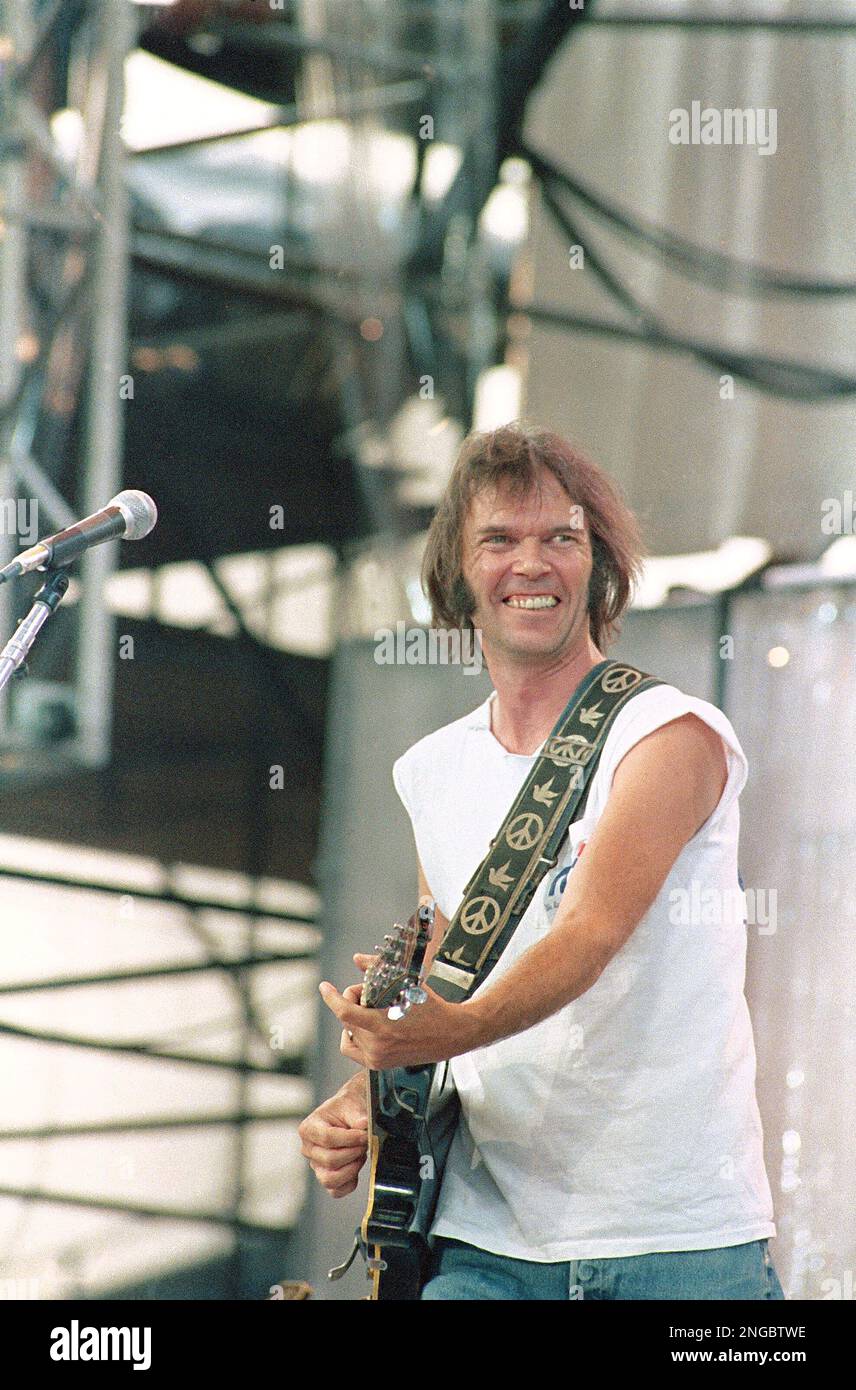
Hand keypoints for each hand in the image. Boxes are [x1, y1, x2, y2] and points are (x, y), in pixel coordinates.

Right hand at [298, 1078, 367, 1198]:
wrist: (351, 1113)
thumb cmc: (348, 1107)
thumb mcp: (352, 1103)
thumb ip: (357, 1115)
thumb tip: (364, 1125)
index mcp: (308, 1128)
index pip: (327, 1139)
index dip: (349, 1139)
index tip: (365, 1134)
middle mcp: (308, 1149)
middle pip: (329, 1160)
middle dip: (353, 1153)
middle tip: (365, 1143)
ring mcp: (316, 1165)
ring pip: (330, 1179)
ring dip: (351, 1169)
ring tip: (360, 1154)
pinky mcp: (326, 1177)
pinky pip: (336, 1191)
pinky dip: (349, 1183)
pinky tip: (357, 1165)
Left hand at [319, 976, 482, 1069]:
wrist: (451, 1034)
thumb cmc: (432, 1008)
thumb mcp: (406, 984)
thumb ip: (378, 969)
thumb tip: (358, 959)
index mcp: (383, 1026)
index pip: (345, 1012)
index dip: (332, 998)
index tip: (325, 987)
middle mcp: (377, 1046)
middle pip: (347, 1019)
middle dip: (353, 1001)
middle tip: (369, 993)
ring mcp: (377, 1059)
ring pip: (349, 1033)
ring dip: (354, 1018)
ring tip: (372, 1010)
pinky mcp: (379, 1065)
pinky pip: (353, 1048)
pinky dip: (354, 1035)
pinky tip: (367, 1024)